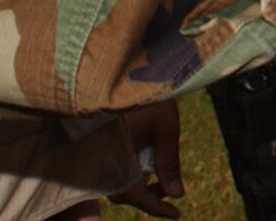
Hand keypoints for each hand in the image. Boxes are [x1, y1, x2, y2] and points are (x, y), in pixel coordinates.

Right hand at [105, 100, 183, 217]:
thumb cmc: (147, 95)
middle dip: (149, 196)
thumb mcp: (165, 126)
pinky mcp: (98, 145)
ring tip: (162, 177)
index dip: (157, 208)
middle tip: (172, 192)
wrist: (119, 70)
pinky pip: (113, 167)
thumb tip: (177, 194)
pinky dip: (130, 171)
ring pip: (118, 181)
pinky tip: (145, 163)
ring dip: (139, 183)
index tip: (177, 215)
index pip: (137, 197)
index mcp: (118, 160)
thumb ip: (169, 161)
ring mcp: (98, 154)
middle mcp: (103, 162)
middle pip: (125, 192)